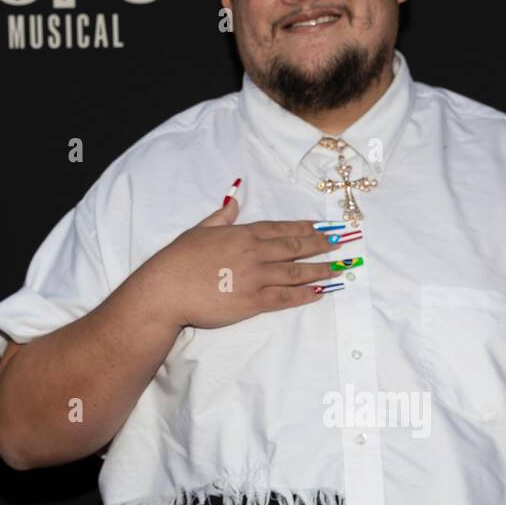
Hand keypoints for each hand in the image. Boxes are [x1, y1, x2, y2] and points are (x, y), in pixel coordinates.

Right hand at [147, 194, 339, 329]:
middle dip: (320, 245)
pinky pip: (285, 297)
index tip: (322, 228)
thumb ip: (221, 218)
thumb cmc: (177, 261)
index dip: (304, 228)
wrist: (165, 290)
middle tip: (340, 244)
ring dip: (320, 270)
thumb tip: (234, 202)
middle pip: (295, 247)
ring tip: (338, 268)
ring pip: (296, 272)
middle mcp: (253, 253)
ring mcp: (255, 277)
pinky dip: (304, 295)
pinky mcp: (253, 302)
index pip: (280, 229)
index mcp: (241, 234)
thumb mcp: (198, 231)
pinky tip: (320, 292)